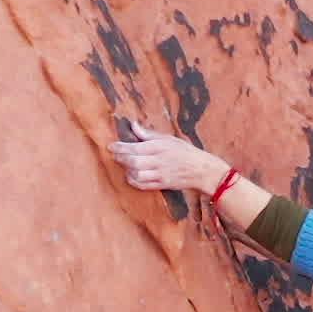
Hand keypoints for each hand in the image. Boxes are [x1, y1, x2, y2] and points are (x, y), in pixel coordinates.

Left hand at [107, 127, 231, 197]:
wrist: (201, 170)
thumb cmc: (185, 152)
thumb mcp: (168, 139)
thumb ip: (149, 134)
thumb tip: (133, 125)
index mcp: (160, 147)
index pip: (135, 147)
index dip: (121, 147)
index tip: (111, 146)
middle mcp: (159, 161)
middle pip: (133, 162)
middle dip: (121, 159)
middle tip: (114, 155)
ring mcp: (160, 174)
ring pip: (137, 174)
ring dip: (128, 170)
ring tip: (124, 165)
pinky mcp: (162, 185)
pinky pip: (143, 185)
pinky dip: (134, 181)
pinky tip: (131, 176)